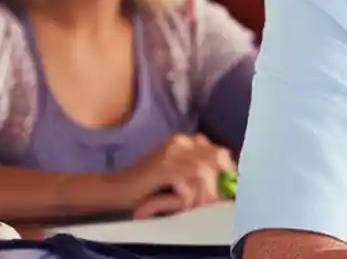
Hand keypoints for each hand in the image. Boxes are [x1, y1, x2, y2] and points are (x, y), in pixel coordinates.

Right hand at [115, 134, 234, 217]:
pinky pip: (187, 182)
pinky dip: (189, 196)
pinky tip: (184, 204)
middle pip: (215, 159)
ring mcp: (172, 152)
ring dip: (204, 192)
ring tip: (198, 206)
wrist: (117, 188)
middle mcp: (182, 141)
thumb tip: (229, 180)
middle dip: (218, 183)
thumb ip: (202, 171)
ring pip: (203, 171)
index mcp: (188, 140)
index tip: (229, 189)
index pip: (220, 152)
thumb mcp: (181, 174)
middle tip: (214, 201)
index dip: (228, 171)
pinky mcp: (162, 167)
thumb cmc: (151, 186)